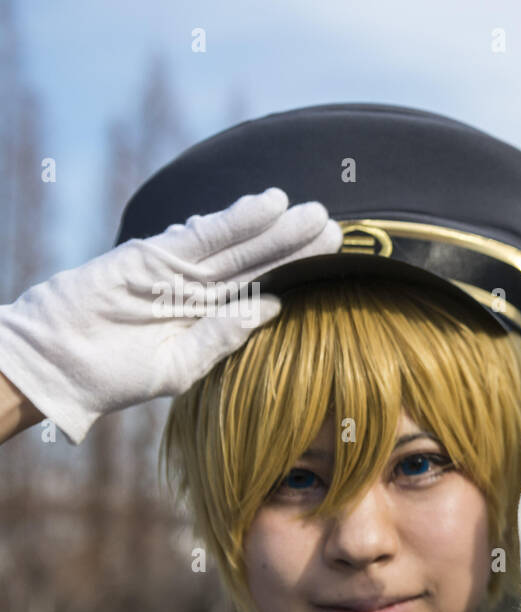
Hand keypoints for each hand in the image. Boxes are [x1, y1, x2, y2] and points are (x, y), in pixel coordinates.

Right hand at [0, 187, 340, 443]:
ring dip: (276, 227)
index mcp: (212, 319)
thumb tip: (273, 307)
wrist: (58, 365)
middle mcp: (203, 290)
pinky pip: (203, 233)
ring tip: (315, 214)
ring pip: (240, 244)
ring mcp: (181, 269)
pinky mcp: (155, 253)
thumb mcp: (181, 367)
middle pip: (261, 263)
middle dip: (298, 246)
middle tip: (338, 230)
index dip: (299, 277)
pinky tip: (269, 204)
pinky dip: (236, 218)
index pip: (266, 292)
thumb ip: (225, 337)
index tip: (339, 266)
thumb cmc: (116, 376)